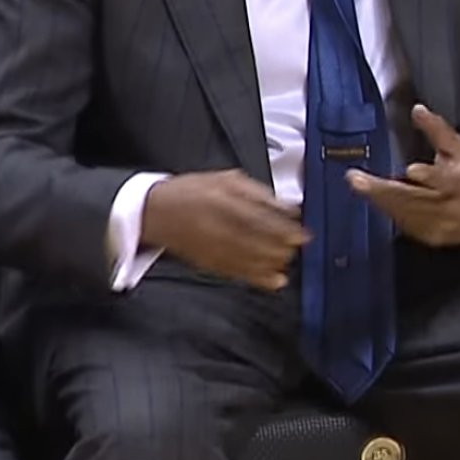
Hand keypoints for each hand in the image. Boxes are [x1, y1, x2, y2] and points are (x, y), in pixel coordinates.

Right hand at [140, 170, 309, 290]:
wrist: (155, 211)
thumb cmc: (193, 191)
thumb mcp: (226, 179)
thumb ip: (259, 192)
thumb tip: (287, 207)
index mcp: (223, 199)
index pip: (260, 217)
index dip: (284, 228)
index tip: (303, 233)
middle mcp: (217, 224)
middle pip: (257, 240)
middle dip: (282, 247)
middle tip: (298, 247)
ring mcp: (212, 246)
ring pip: (249, 259)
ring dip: (273, 263)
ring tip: (288, 261)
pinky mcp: (208, 262)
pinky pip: (236, 272)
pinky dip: (258, 278)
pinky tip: (274, 280)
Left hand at [347, 104, 459, 248]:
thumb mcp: (458, 150)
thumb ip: (438, 130)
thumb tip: (417, 109)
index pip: (444, 181)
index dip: (429, 177)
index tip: (411, 170)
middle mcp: (451, 207)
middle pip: (415, 199)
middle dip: (383, 190)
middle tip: (356, 179)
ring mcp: (439, 225)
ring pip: (406, 213)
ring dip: (379, 199)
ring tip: (358, 183)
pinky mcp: (429, 237)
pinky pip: (404, 223)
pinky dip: (388, 209)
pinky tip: (374, 197)